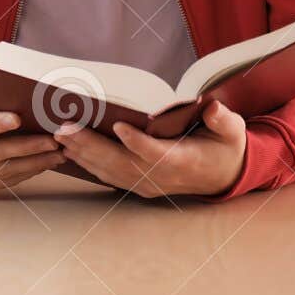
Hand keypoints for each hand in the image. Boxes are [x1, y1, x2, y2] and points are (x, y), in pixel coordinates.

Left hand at [55, 100, 246, 198]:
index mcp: (183, 161)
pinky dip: (89, 165)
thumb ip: (223, 120)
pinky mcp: (140, 186)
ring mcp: (148, 184)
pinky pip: (110, 177)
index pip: (156, 153)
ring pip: (111, 172)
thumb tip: (213, 108)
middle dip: (91, 146)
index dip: (137, 142)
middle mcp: (161, 176)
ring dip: (84, 155)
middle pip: (122, 163)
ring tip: (61, 137)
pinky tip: (71, 152)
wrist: (224, 177)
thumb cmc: (225, 147)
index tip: (118, 126)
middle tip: (66, 129)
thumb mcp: (232, 131)